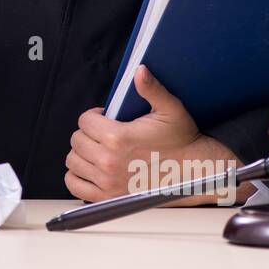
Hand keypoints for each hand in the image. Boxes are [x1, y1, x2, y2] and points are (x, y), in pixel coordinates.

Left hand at [64, 64, 235, 204]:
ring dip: (82, 153)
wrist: (194, 172)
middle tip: (103, 133)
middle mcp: (107, 161)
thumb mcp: (170, 109)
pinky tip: (90, 168)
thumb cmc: (182, 141)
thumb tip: (139, 70)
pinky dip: (77, 176)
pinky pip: (75, 185)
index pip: (84, 121)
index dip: (93, 116)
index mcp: (117, 138)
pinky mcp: (107, 197)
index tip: (104, 118)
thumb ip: (151, 88)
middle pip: (77, 140)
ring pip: (73, 161)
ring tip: (97, 149)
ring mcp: (106, 182)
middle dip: (88, 133)